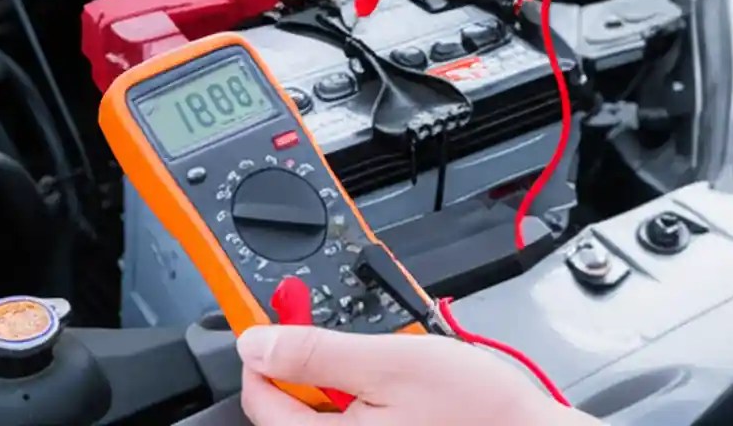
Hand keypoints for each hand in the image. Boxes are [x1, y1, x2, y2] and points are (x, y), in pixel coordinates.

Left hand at [237, 325, 598, 425]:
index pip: (260, 400)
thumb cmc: (476, 409)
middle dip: (314, 368)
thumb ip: (315, 352)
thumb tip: (257, 342)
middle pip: (293, 411)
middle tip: (351, 342)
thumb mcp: (389, 361)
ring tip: (389, 367)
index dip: (263, 349)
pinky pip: (359, 425)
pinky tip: (398, 392)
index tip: (276, 318)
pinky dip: (366, 403)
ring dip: (343, 384)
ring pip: (329, 417)